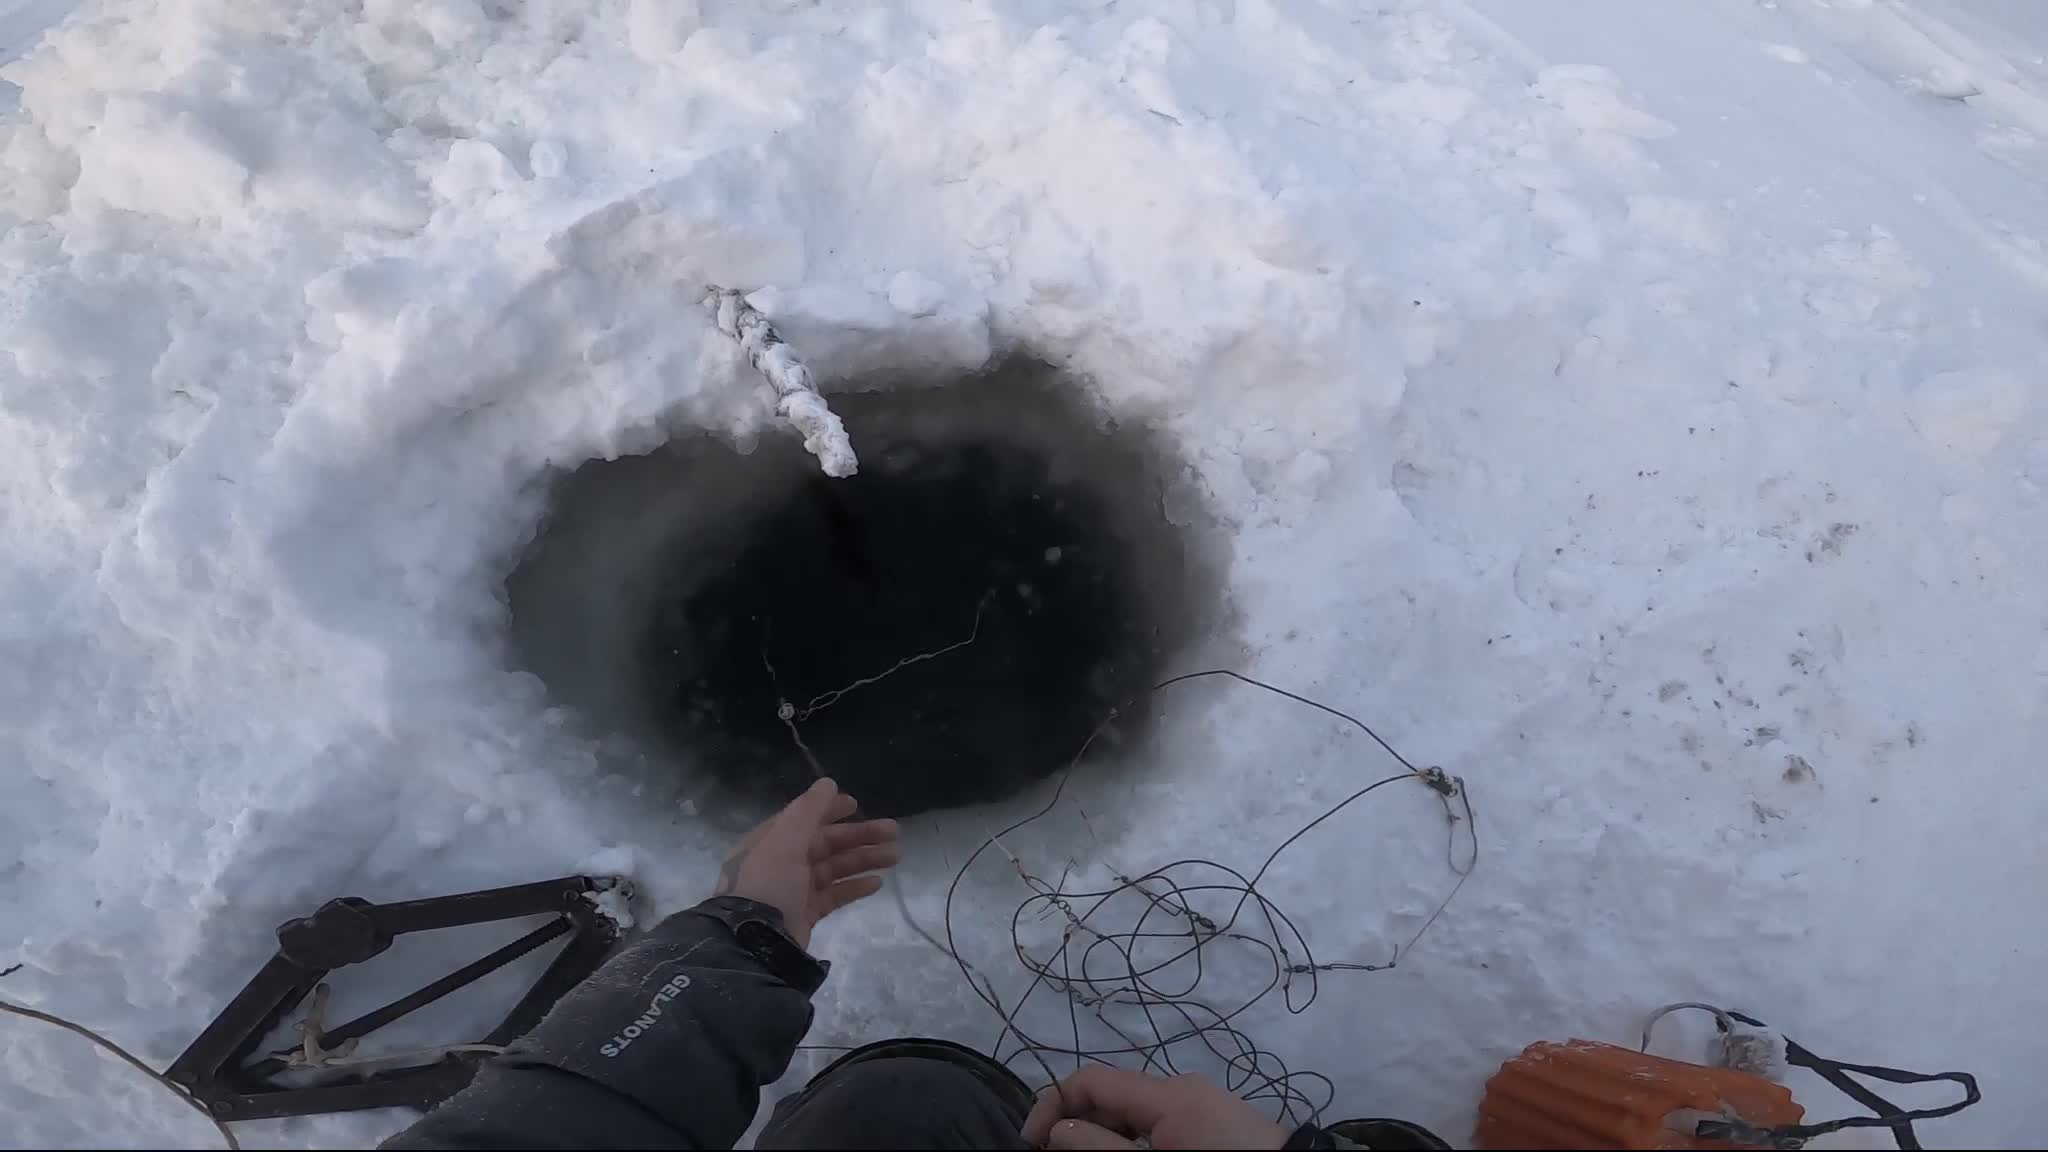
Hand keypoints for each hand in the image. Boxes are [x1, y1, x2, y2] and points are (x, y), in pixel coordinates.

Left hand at [712, 778, 899, 949]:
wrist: (755, 942)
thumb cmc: (768, 883)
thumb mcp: (785, 840)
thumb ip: (808, 810)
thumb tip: (828, 783)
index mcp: (770, 841)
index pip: (803, 819)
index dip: (829, 809)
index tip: (856, 804)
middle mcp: (780, 863)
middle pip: (825, 843)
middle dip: (858, 836)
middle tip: (894, 831)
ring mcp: (793, 891)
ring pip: (834, 868)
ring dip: (863, 859)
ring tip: (895, 856)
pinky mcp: (805, 914)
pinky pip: (833, 896)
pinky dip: (854, 887)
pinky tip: (877, 883)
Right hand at [1021, 1068, 1290, 1149]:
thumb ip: (1101, 1149)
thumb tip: (1057, 1130)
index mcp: (1167, 1094)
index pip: (1090, 1079)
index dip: (1052, 1104)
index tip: (1030, 1143)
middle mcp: (1182, 1089)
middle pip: (1111, 1097)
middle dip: (1076, 1126)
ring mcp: (1202, 1106)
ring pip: (1135, 1116)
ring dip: (1104, 1137)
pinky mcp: (1216, 1126)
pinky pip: (1161, 1127)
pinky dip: (1134, 1142)